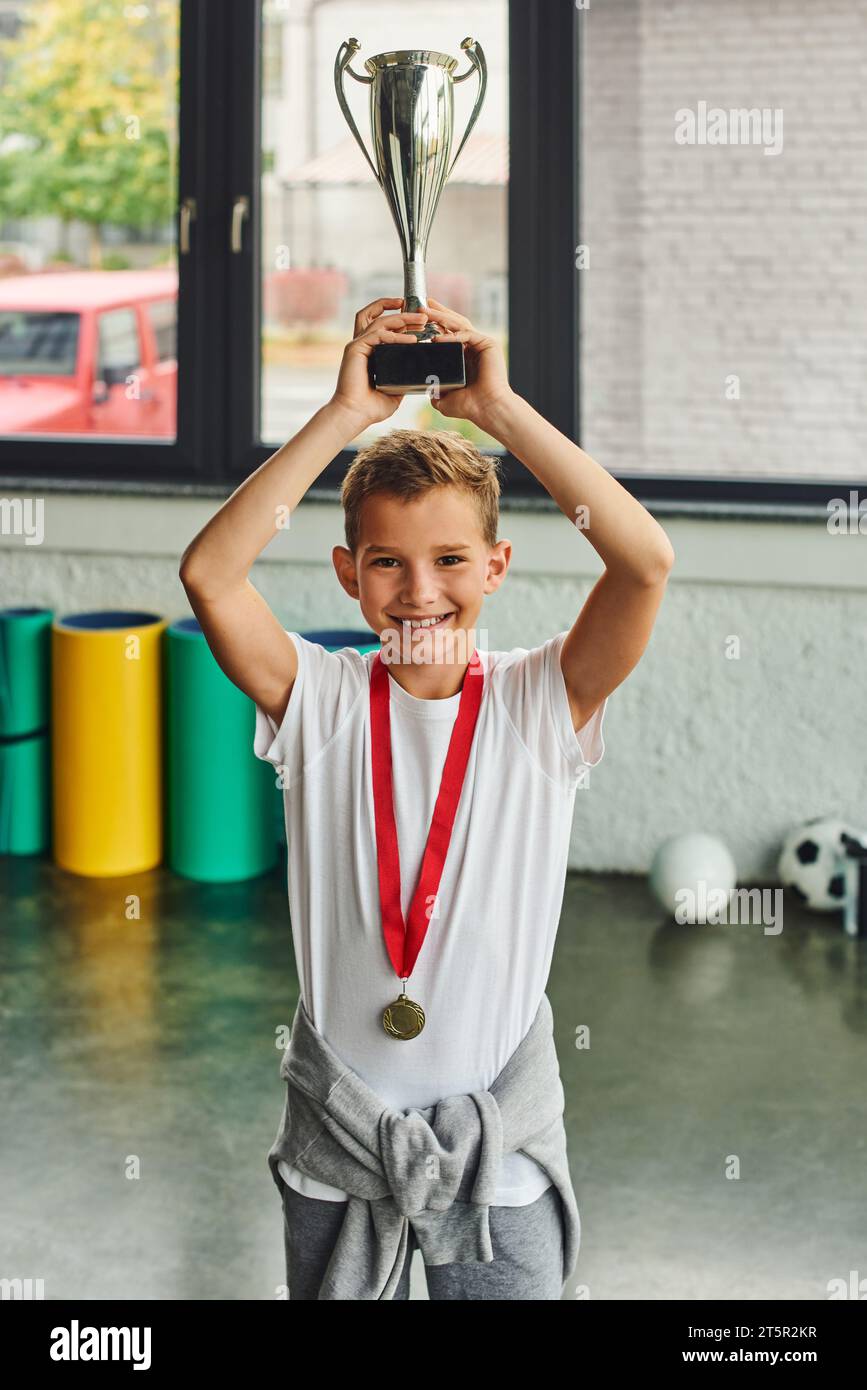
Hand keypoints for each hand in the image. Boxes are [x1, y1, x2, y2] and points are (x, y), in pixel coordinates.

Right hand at [329, 298, 427, 428]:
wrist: (354, 415)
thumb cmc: (371, 407)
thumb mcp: (395, 390)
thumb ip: (404, 379)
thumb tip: (421, 373)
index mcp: (370, 351)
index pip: (384, 326)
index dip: (402, 320)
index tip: (422, 322)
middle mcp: (362, 344)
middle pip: (378, 315)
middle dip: (402, 311)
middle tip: (424, 314)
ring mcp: (358, 344)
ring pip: (380, 321)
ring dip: (403, 318)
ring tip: (422, 321)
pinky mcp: (355, 348)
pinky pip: (378, 335)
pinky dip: (396, 336)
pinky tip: (412, 340)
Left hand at [422, 297, 513, 428]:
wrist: (487, 409)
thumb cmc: (469, 406)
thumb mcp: (443, 398)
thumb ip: (434, 390)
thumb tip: (421, 387)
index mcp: (463, 356)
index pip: (446, 334)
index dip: (433, 325)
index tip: (418, 319)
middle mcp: (472, 347)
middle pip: (452, 325)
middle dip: (436, 314)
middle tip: (422, 304)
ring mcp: (481, 344)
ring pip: (459, 325)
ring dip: (442, 317)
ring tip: (426, 310)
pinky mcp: (488, 344)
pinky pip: (468, 334)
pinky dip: (453, 335)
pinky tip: (437, 338)